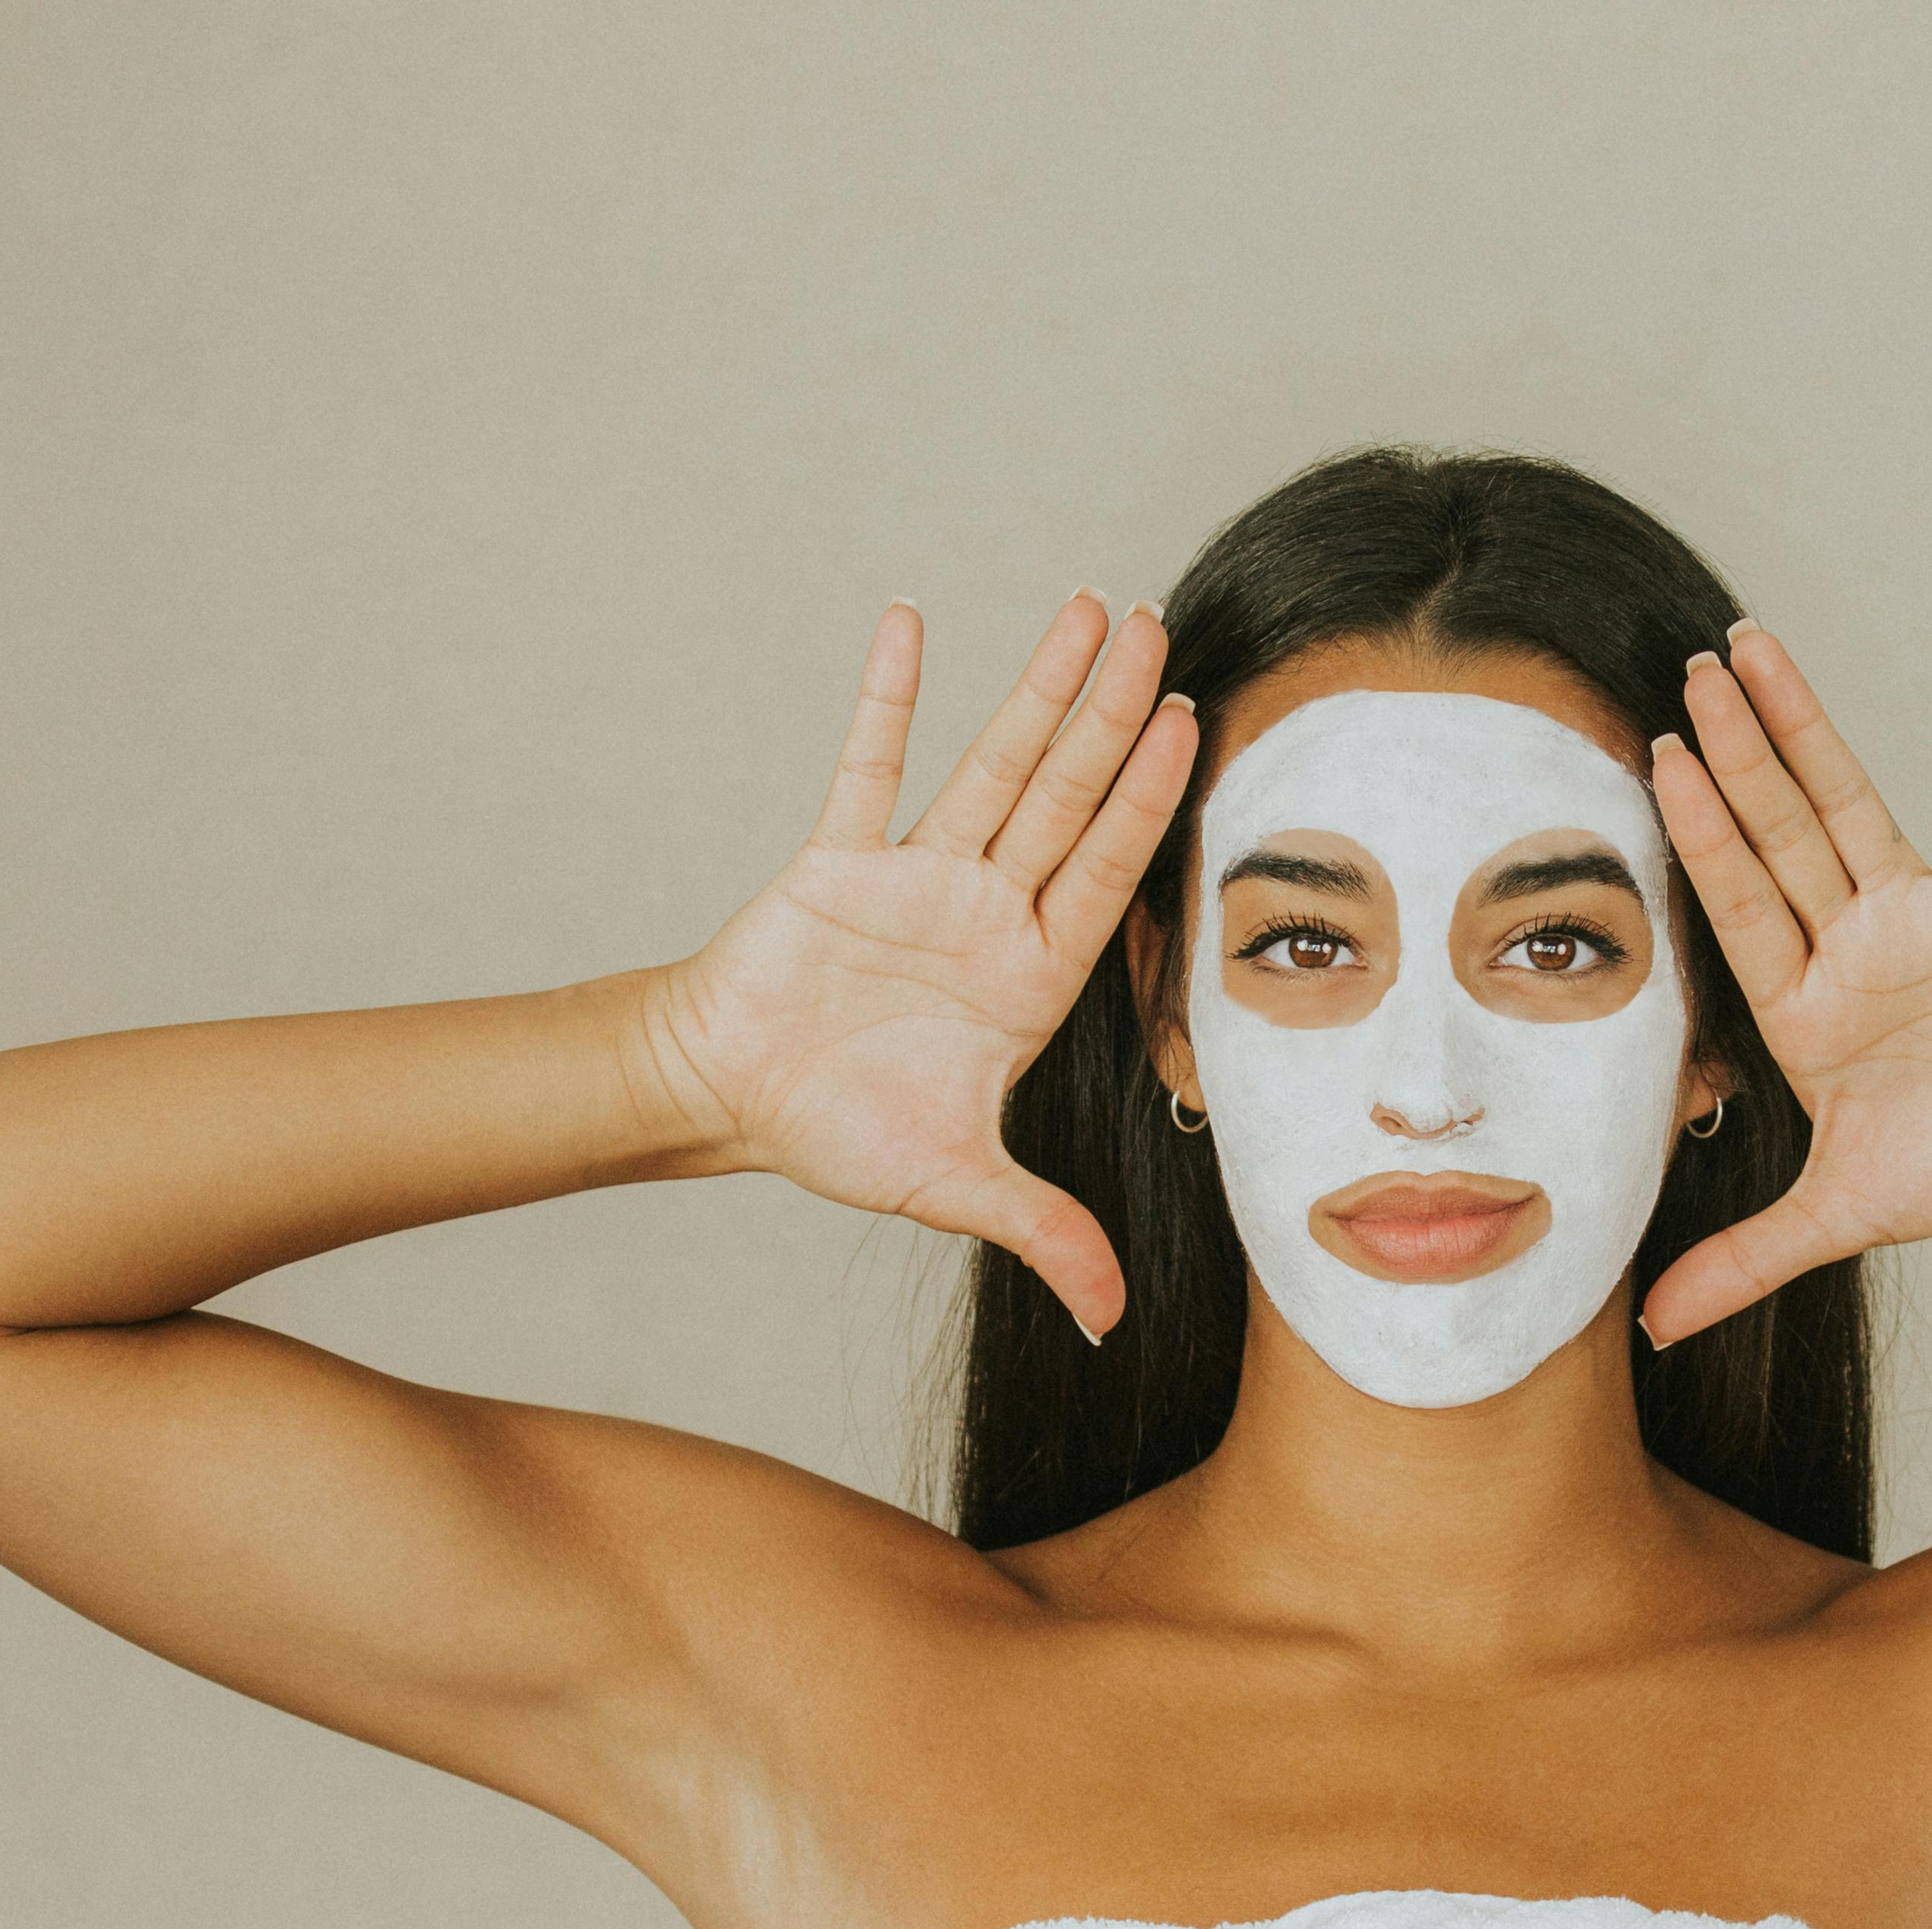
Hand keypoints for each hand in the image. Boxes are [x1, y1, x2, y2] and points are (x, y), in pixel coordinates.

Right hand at [640, 590, 1193, 1340]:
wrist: (734, 1102)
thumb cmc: (843, 1132)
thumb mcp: (957, 1188)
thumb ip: (1042, 1233)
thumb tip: (1109, 1320)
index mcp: (1029, 977)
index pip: (1107, 873)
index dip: (1150, 801)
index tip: (1196, 724)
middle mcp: (986, 910)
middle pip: (1068, 797)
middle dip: (1116, 715)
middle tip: (1163, 626)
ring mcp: (916, 876)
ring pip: (993, 764)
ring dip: (1039, 688)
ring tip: (1089, 605)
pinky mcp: (836, 858)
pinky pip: (866, 763)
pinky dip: (889, 694)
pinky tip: (913, 620)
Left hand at [1640, 622, 1931, 1348]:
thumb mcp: (1839, 1215)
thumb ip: (1745, 1259)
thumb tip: (1650, 1327)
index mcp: (1801, 1002)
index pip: (1733, 906)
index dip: (1695, 837)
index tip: (1652, 762)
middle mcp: (1848, 938)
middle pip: (1776, 832)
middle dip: (1732, 754)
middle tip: (1683, 670)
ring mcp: (1920, 909)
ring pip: (1850, 799)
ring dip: (1806, 724)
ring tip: (1753, 641)